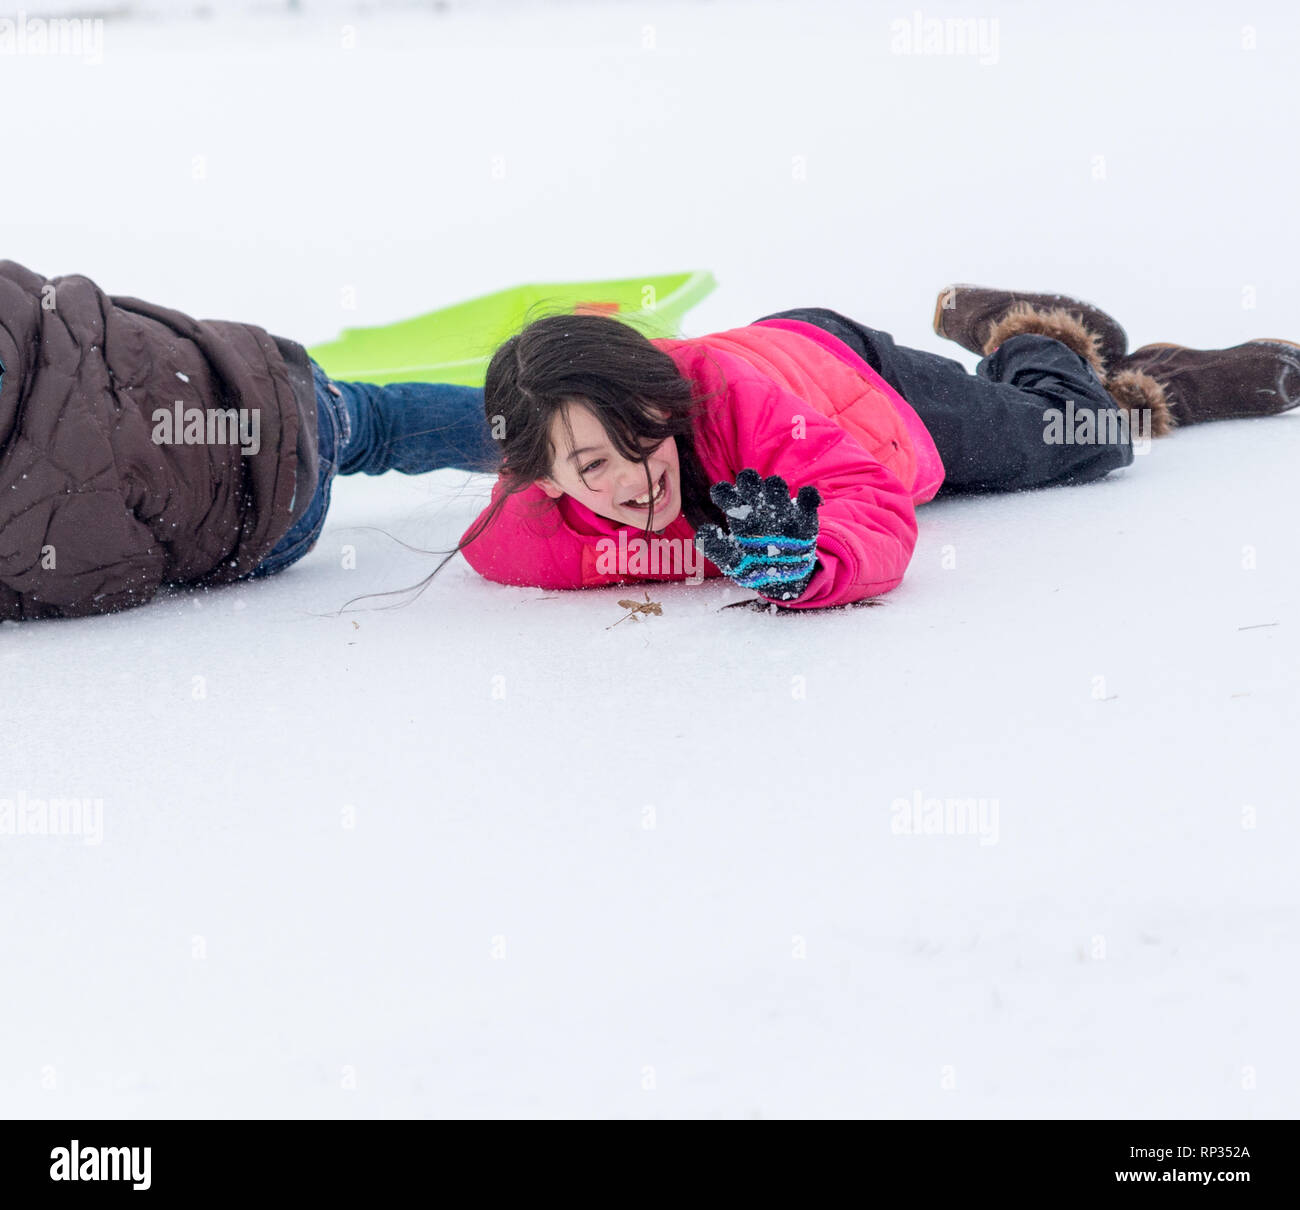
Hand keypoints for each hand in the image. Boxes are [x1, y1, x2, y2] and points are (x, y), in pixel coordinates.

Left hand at [694, 469, 821, 599]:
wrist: (783, 582)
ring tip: (776, 512)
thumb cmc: (753, 567)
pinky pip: (809, 497)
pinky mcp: (804, 518)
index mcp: (738, 514)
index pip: (725, 492)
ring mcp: (781, 510)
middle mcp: (758, 507)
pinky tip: (805, 505)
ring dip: (774, 490)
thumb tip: (703, 531)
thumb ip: (716, 548)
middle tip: (750, 501)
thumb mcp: (733, 562)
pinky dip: (809, 496)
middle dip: (748, 483)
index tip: (722, 500)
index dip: (723, 492)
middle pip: (750, 480)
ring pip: (776, 484)